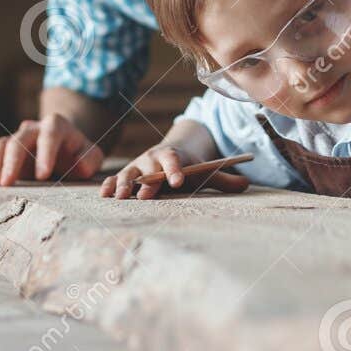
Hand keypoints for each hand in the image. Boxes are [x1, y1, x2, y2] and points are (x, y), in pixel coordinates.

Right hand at [0, 112, 103, 185]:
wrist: (63, 149)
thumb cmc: (79, 155)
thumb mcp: (91, 156)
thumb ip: (90, 159)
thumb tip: (79, 166)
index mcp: (56, 126)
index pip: (50, 134)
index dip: (45, 153)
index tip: (43, 176)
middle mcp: (32, 129)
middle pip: (18, 139)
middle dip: (12, 162)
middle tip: (6, 183)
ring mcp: (16, 140)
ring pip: (0, 145)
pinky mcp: (4, 153)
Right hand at [99, 144, 251, 199]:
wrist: (169, 154)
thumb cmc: (188, 167)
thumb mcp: (205, 171)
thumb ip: (224, 179)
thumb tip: (247, 183)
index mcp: (174, 156)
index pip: (175, 161)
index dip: (176, 170)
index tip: (179, 181)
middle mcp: (153, 159)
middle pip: (149, 169)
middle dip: (145, 182)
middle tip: (142, 195)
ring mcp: (138, 166)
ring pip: (129, 173)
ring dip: (123, 184)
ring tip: (118, 196)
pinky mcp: (127, 174)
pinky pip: (116, 179)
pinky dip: (109, 186)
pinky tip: (103, 196)